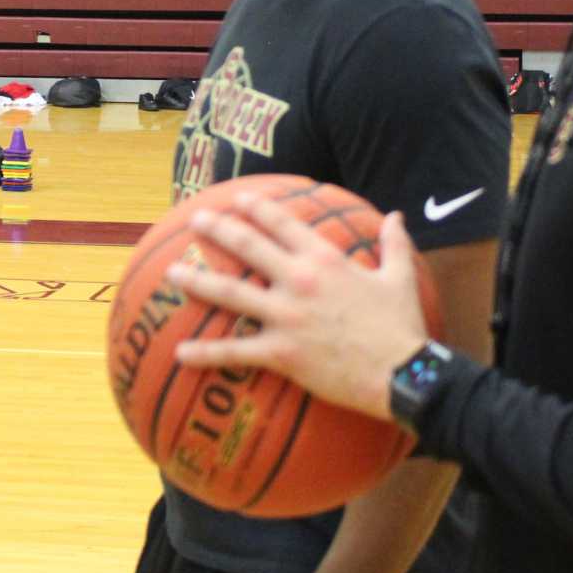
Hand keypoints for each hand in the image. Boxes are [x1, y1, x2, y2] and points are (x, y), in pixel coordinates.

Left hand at [165, 194, 429, 420]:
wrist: (402, 374)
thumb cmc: (402, 326)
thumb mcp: (401, 277)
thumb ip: (395, 243)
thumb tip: (398, 216)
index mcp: (324, 260)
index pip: (283, 224)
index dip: (258, 208)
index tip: (238, 198)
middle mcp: (299, 281)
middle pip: (248, 247)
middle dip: (218, 230)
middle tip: (195, 220)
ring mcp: (286, 317)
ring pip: (230, 294)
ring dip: (197, 281)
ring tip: (170, 273)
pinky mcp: (281, 353)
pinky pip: (235, 352)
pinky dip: (205, 353)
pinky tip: (179, 352)